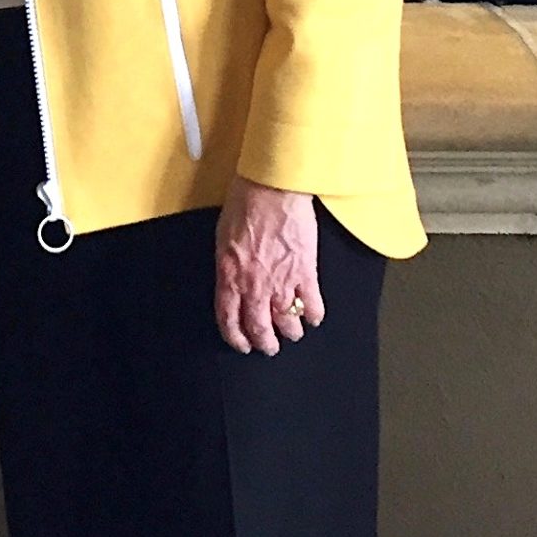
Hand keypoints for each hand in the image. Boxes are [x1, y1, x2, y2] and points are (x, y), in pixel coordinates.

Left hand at [215, 178, 323, 355]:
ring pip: (288, 322)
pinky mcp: (306, 273)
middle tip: (269, 347)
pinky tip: (314, 317)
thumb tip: (230, 281)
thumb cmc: (245, 205)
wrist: (272, 189)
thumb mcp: (222, 240)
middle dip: (265, 343)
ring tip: (293, 333)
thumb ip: (227, 267)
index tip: (242, 344)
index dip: (236, 338)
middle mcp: (255, 286)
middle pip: (260, 328)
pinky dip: (314, 315)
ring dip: (290, 332)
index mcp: (230, 277)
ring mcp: (282, 282)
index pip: (229, 320)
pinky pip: (312, 305)